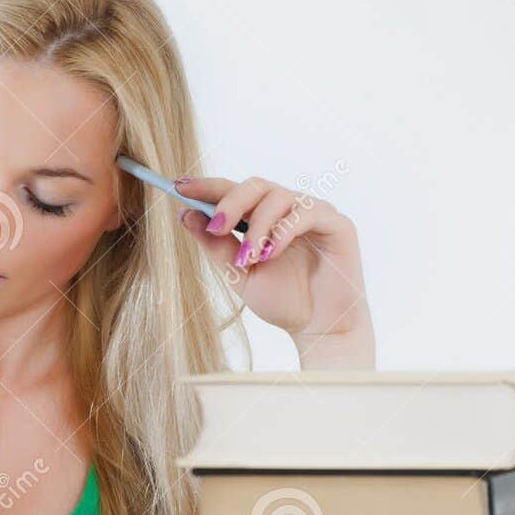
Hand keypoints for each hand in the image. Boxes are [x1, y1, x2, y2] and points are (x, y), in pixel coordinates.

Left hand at [175, 175, 374, 367]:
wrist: (318, 328)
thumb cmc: (282, 300)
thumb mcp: (239, 274)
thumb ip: (215, 245)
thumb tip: (184, 214)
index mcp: (262, 218)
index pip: (233, 191)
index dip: (207, 186)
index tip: (178, 186)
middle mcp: (287, 209)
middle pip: (255, 185)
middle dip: (229, 203)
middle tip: (215, 226)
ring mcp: (313, 213)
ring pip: (278, 197)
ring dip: (257, 226)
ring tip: (247, 258)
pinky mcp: (337, 224)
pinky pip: (306, 213)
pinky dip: (283, 231)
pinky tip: (270, 253)